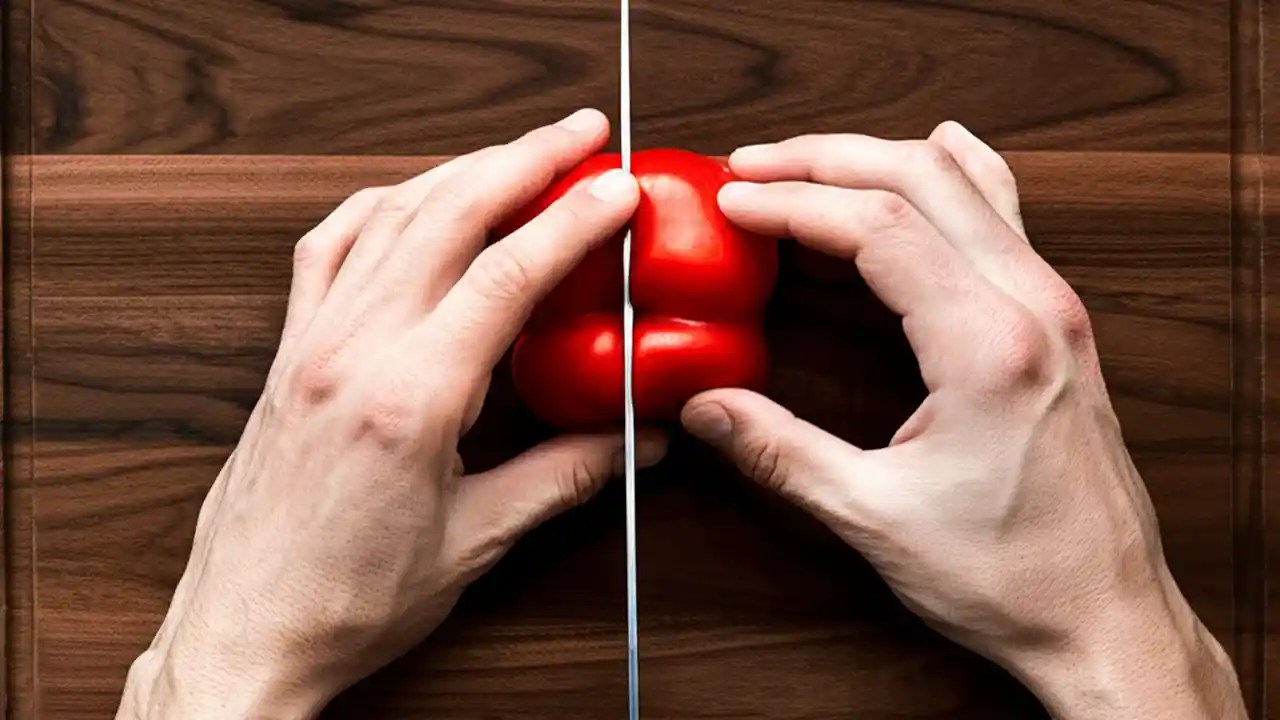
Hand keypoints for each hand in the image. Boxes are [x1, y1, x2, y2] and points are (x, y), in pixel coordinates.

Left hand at [116, 109, 666, 718]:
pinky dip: (380, 206)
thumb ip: (565, 476)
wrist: (247, 630)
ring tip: (514, 153)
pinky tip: (409, 200)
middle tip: (580, 133)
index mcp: (408, 398)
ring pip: (387, 216)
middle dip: (524, 159)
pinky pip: (329, 247)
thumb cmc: (347, 600)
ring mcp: (311, 344)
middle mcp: (351, 352)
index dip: (572, 219)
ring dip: (459, 170)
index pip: (506, 274)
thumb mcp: (477, 540)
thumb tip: (631, 440)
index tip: (617, 188)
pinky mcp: (288, 354)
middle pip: (447, 214)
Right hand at [683, 123, 1246, 718]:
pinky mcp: (1060, 324)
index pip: (879, 227)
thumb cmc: (1014, 577)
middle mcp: (1034, 309)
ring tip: (809, 161)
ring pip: (966, 184)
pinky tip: (938, 153)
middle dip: (826, 158)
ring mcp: (1056, 309)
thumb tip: (706, 407)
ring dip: (880, 160)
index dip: (795, 203)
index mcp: (990, 347)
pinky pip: (1005, 214)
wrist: (1107, 617)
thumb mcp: (875, 517)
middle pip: (921, 179)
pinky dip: (953, 176)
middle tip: (752, 164)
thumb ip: (779, 452)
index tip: (736, 200)